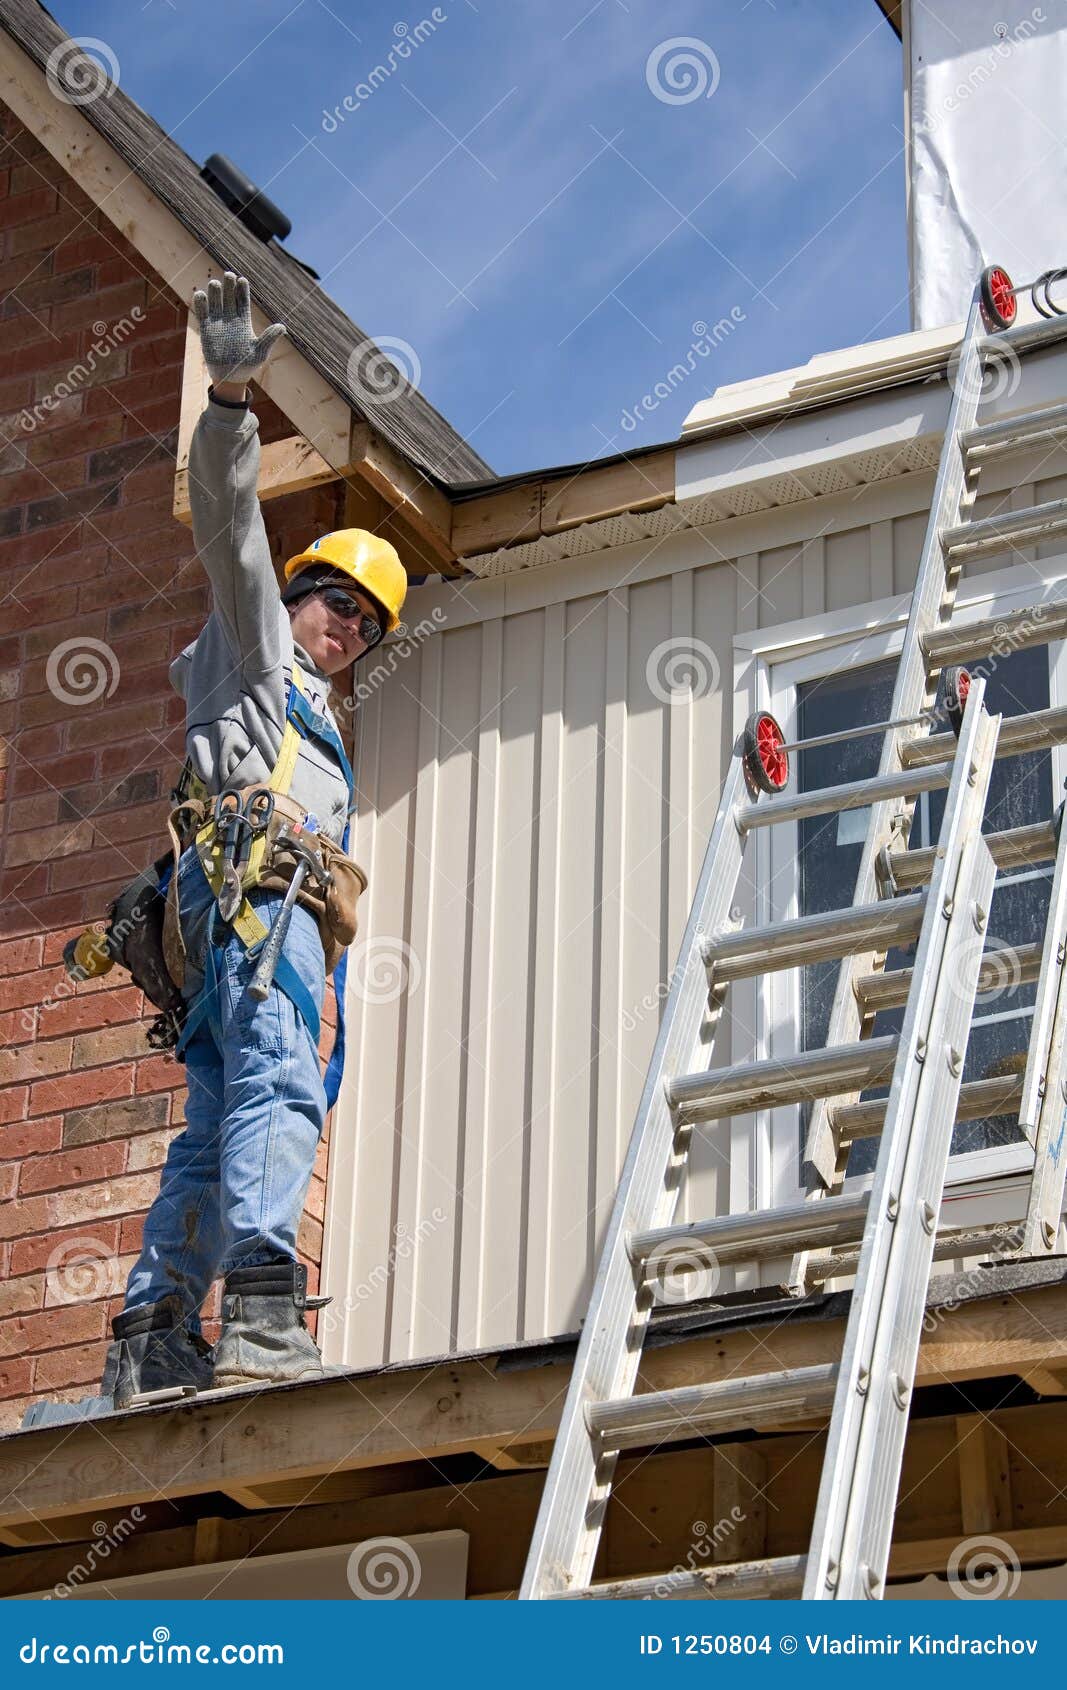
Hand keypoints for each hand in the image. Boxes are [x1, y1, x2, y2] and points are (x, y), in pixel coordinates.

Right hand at [192, 270, 285, 391]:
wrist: (230, 376)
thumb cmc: (248, 365)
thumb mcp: (260, 352)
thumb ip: (269, 338)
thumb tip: (282, 327)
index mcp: (244, 321)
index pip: (242, 301)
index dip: (242, 290)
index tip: (242, 280)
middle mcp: (230, 318)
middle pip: (229, 297)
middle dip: (229, 285)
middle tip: (229, 275)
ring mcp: (218, 322)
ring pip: (216, 301)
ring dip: (215, 292)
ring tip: (215, 284)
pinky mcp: (206, 328)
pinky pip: (202, 312)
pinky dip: (201, 303)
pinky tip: (201, 294)